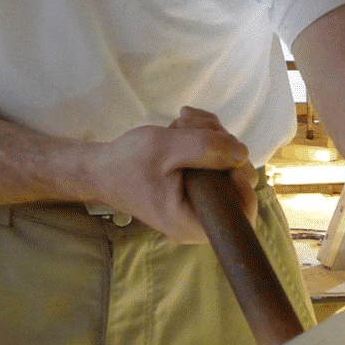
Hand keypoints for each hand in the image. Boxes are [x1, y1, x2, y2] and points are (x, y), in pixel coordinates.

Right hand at [91, 108, 256, 242]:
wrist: (100, 168)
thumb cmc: (126, 163)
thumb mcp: (164, 148)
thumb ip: (205, 149)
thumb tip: (242, 153)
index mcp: (190, 222)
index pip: (241, 216)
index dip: (244, 183)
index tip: (227, 155)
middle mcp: (197, 217)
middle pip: (236, 181)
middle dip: (220, 144)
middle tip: (192, 124)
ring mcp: (196, 201)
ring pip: (225, 165)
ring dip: (210, 135)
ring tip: (182, 122)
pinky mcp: (193, 185)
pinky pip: (212, 161)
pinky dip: (203, 138)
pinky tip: (184, 126)